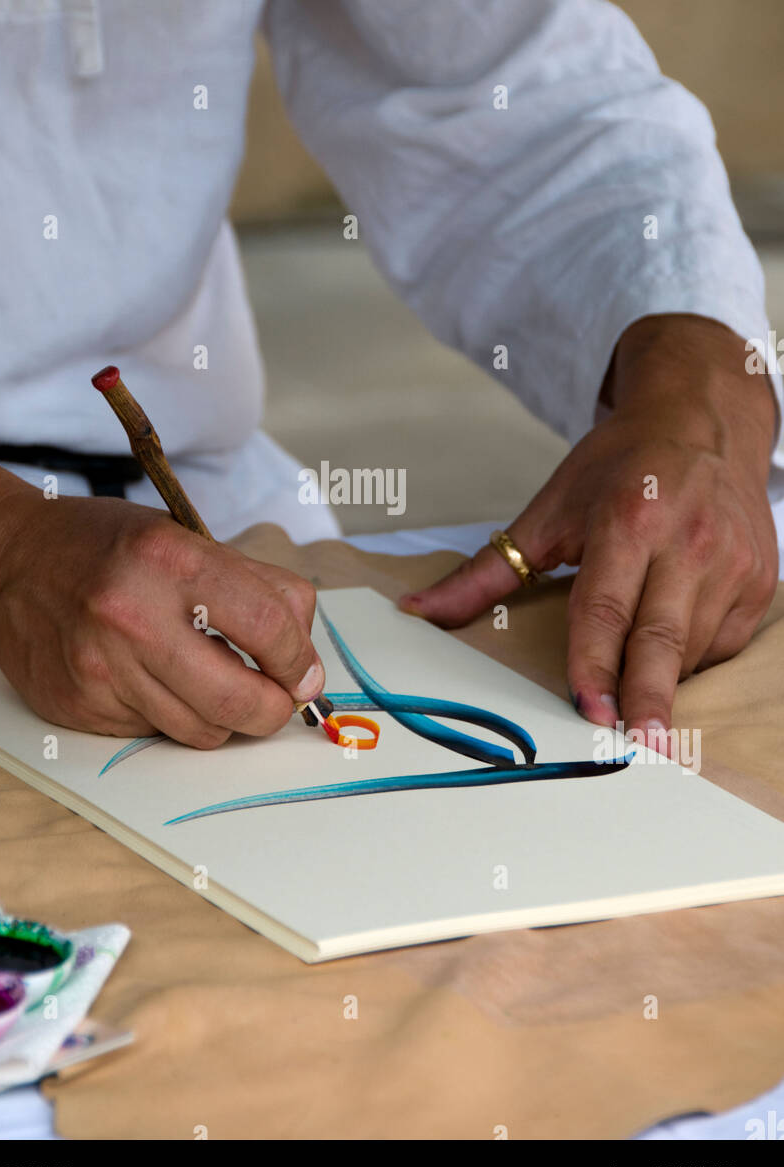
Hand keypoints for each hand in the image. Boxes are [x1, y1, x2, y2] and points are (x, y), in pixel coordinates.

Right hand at [0, 489, 324, 746]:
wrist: (5, 566)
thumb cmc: (107, 549)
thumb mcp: (186, 538)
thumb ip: (257, 588)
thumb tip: (307, 659)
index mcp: (171, 560)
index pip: (268, 627)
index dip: (300, 660)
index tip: (303, 671)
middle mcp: (133, 615)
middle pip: (240, 700)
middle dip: (274, 709)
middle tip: (277, 699)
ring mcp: (102, 668)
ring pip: (203, 731)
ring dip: (225, 718)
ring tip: (215, 684)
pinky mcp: (81, 706)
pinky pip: (156, 734)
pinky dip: (174, 717)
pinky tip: (158, 683)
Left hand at [400, 316, 778, 740]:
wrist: (700, 421)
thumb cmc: (618, 467)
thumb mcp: (547, 510)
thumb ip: (484, 571)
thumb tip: (418, 610)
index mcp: (629, 520)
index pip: (606, 607)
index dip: (596, 662)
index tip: (589, 707)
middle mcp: (688, 541)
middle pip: (660, 638)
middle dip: (646, 697)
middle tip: (639, 746)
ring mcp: (732, 562)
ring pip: (691, 648)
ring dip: (659, 681)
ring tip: (638, 704)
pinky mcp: (759, 580)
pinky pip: (720, 643)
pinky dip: (690, 660)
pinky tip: (668, 650)